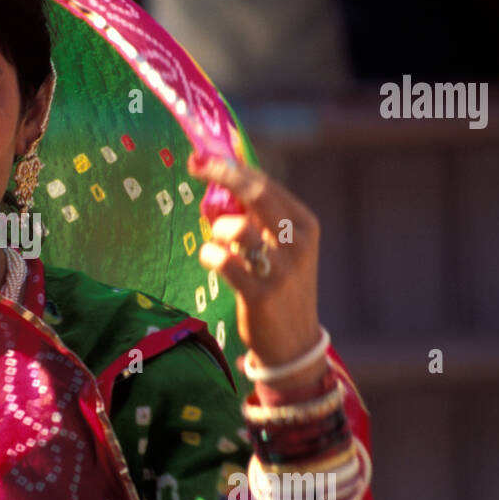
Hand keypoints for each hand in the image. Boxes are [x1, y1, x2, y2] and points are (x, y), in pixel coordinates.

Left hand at [187, 154, 324, 391]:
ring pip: (236, 227)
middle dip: (221, 175)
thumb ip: (258, 217)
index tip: (200, 158)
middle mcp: (298, 242)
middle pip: (255, 193)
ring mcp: (282, 269)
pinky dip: (210, 256)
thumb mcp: (281, 247)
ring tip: (219, 246)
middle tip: (194, 166)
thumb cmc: (280, 284)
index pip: (265, 184)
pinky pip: (223, 261)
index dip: (231, 167)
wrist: (293, 341)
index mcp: (304, 224)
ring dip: (217, 231)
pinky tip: (212, 261)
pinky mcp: (261, 294)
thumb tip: (221, 178)